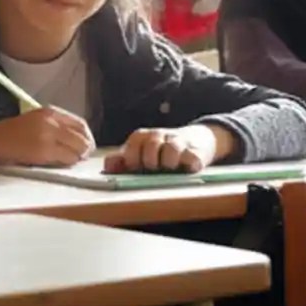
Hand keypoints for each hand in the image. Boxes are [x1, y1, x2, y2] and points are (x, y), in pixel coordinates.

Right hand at [0, 107, 95, 166]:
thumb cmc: (10, 133)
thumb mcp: (35, 120)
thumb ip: (54, 125)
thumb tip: (74, 139)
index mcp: (50, 112)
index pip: (79, 123)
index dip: (86, 136)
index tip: (87, 143)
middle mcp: (51, 121)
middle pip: (81, 135)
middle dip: (86, 147)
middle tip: (84, 155)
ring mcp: (48, 135)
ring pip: (77, 147)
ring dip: (78, 156)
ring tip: (73, 160)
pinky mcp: (44, 151)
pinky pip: (66, 158)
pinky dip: (69, 162)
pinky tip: (64, 163)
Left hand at [103, 125, 228, 173]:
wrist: (194, 140)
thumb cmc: (160, 152)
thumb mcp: (139, 154)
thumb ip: (121, 161)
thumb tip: (108, 167)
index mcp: (143, 137)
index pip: (133, 145)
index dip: (133, 160)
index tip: (136, 168)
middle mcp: (160, 136)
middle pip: (152, 146)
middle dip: (151, 162)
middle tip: (154, 169)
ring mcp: (179, 142)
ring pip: (172, 150)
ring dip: (169, 163)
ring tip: (170, 168)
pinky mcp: (197, 151)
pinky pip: (193, 158)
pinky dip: (189, 165)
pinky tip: (187, 169)